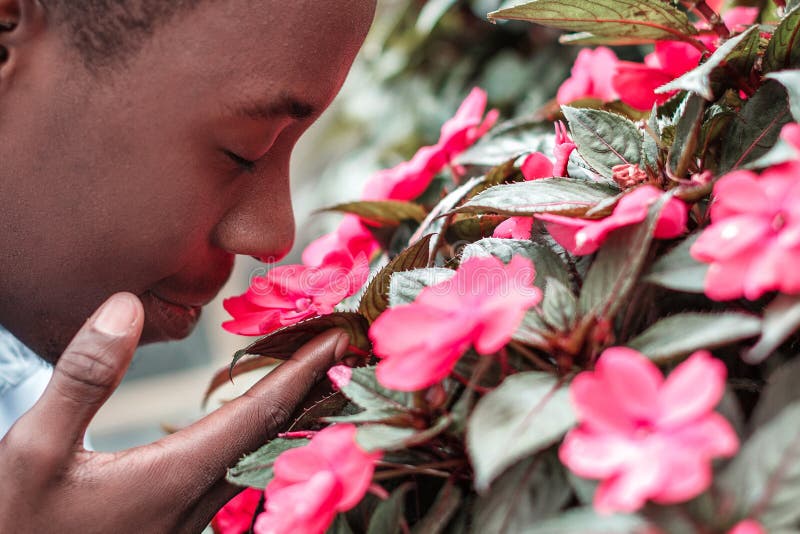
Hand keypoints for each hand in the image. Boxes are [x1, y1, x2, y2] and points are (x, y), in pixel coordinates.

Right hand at [0, 293, 349, 532]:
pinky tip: (254, 420)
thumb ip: (83, 378)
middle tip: (343, 345)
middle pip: (275, 434)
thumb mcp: (33, 453)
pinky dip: (260, 434)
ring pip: (260, 456)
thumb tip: (126, 305)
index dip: (303, 369)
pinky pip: (237, 471)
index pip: (261, 412)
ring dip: (290, 410)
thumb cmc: (17, 526)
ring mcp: (191, 518)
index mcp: (176, 476)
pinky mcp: (175, 524)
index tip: (339, 335)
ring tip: (312, 371)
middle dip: (314, 385)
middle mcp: (199, 500)